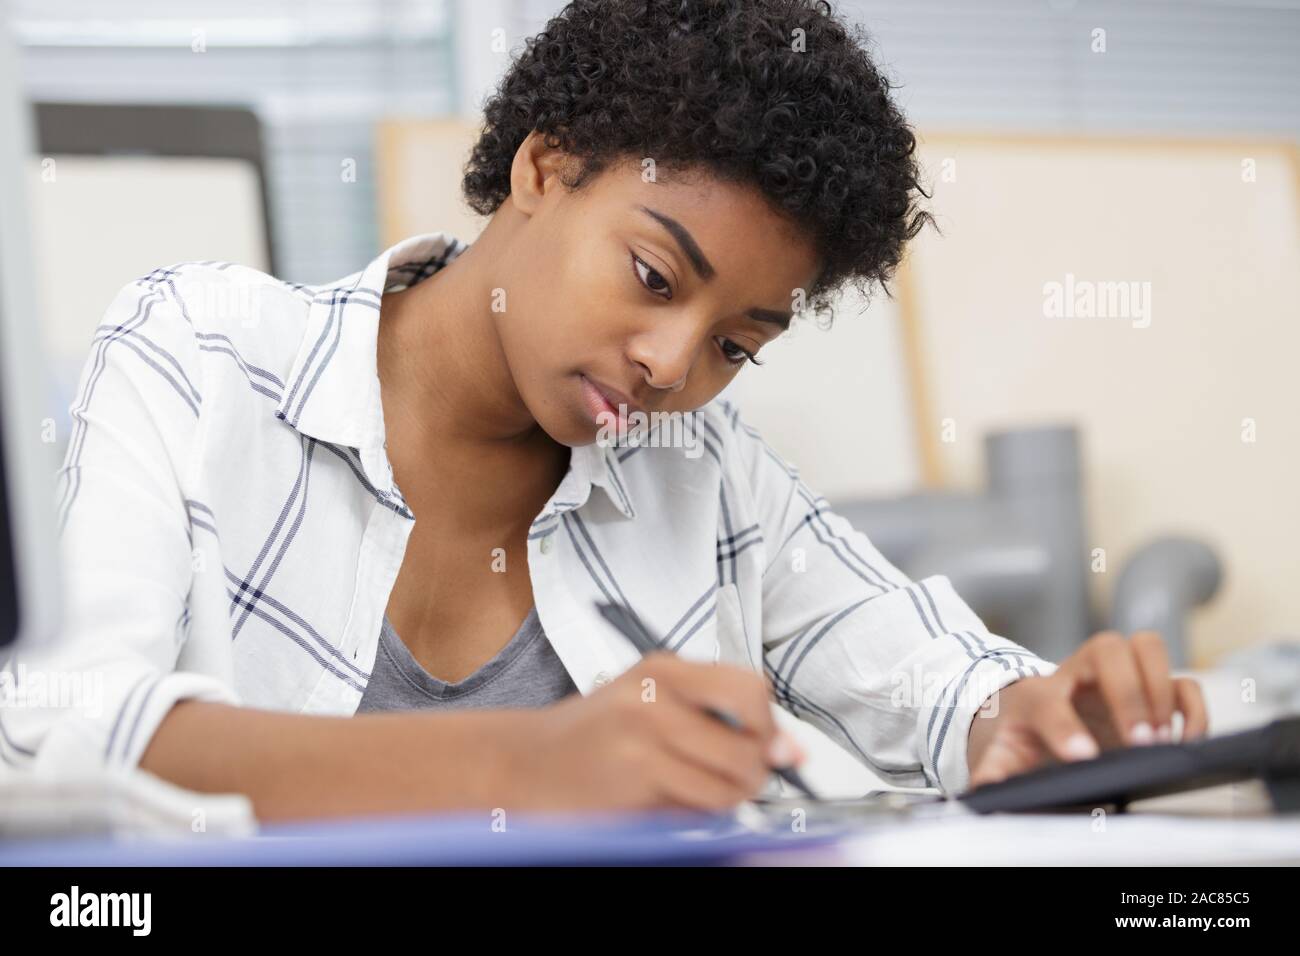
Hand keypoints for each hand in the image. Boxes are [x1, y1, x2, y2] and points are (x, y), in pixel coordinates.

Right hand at [504, 652, 806, 811]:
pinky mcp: (635, 776)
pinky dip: (697, 812)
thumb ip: (715, 716)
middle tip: (737, 778)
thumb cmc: (593, 735)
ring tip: (697, 790)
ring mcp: (644, 735)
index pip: (750, 687)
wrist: (523, 761)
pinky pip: (698, 804)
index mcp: (664, 669)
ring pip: (730, 780)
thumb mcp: (649, 703)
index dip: (769, 725)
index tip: (767, 746)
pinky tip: (669, 800)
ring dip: (728, 798)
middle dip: (755, 770)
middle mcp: (655, 694)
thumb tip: (789, 750)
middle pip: (750, 741)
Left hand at [967, 630, 1207, 788]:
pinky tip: (1185, 741)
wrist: (1037, 716)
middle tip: (1138, 743)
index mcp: (1040, 692)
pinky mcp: (1153, 694)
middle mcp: (1083, 673)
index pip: (1048, 700)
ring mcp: (1121, 679)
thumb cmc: (1024, 731)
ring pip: (1147, 647)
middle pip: (1107, 647)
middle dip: (1127, 694)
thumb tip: (986, 789)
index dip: (1064, 726)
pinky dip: (1192, 708)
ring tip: (1160, 740)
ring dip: (1161, 692)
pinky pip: (1183, 682)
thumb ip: (994, 770)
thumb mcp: (1003, 752)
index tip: (1082, 756)